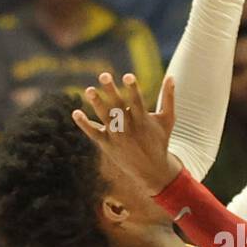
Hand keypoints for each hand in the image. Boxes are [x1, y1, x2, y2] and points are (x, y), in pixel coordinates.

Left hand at [73, 72, 180, 195]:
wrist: (152, 171)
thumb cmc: (160, 141)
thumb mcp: (168, 120)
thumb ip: (169, 98)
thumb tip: (171, 76)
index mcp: (143, 120)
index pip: (138, 101)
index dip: (133, 89)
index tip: (128, 76)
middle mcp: (129, 127)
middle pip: (119, 107)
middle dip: (111, 91)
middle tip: (104, 75)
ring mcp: (117, 136)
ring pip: (105, 118)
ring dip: (97, 104)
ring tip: (89, 89)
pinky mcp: (107, 145)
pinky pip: (94, 133)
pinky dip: (84, 124)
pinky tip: (75, 113)